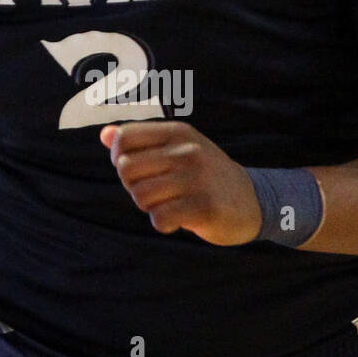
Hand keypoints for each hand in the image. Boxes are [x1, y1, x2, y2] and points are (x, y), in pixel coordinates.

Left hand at [100, 120, 261, 245]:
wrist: (252, 200)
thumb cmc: (203, 176)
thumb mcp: (177, 149)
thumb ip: (140, 142)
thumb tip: (105, 135)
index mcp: (178, 133)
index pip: (124, 138)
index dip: (120, 158)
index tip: (138, 171)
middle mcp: (187, 150)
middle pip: (126, 168)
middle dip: (133, 186)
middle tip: (155, 192)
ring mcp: (197, 178)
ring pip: (140, 196)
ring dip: (149, 207)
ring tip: (169, 204)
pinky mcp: (205, 206)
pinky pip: (160, 218)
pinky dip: (163, 224)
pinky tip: (176, 220)